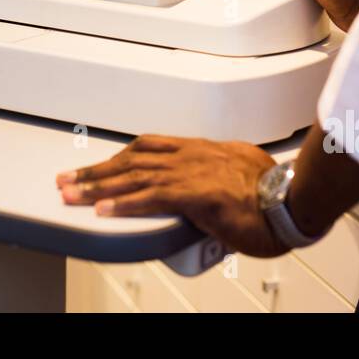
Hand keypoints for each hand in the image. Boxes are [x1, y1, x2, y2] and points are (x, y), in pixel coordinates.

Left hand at [57, 135, 288, 257]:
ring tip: (71, 195)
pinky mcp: (195, 195)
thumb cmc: (273, 192)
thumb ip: (215, 173)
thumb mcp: (238, 171)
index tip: (96, 167)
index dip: (116, 158)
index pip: (147, 148)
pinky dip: (123, 204)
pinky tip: (103, 210)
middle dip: (95, 172)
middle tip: (66, 180)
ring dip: (97, 187)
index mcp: (199, 149)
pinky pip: (151, 199)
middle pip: (130, 160)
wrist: (292, 201)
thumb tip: (207, 185)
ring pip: (133, 178)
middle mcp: (190, 156)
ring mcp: (191, 173)